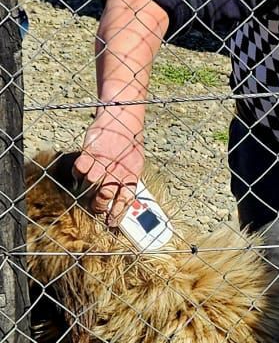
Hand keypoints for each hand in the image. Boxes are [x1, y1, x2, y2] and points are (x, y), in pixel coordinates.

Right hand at [74, 111, 144, 225]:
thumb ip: (128, 180)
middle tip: (95, 208)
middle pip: (104, 197)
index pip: (125, 201)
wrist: (123, 120)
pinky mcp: (90, 153)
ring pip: (89, 185)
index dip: (117, 215)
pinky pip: (79, 170)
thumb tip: (122, 201)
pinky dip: (78, 175)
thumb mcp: (136, 163)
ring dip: (86, 191)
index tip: (111, 223)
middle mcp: (117, 170)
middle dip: (98, 207)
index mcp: (132, 175)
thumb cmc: (130, 144)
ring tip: (86, 191)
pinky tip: (81, 175)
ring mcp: (103, 162)